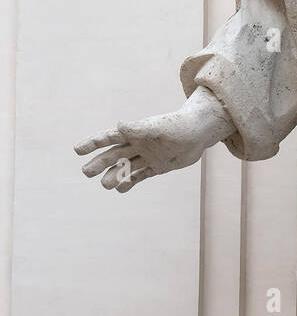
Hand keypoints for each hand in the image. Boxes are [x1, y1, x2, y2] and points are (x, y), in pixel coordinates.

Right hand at [75, 88, 233, 191]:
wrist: (200, 132)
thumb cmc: (178, 126)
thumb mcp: (157, 128)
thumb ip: (138, 129)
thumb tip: (119, 126)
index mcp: (135, 132)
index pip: (109, 138)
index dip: (93, 143)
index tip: (77, 150)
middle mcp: (139, 144)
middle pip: (114, 155)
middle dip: (100, 163)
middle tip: (85, 172)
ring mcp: (148, 155)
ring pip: (126, 167)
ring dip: (114, 175)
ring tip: (105, 185)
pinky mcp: (158, 166)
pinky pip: (141, 175)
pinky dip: (130, 182)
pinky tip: (121, 189)